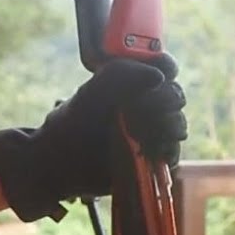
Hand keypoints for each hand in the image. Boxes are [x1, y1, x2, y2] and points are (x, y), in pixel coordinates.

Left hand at [0, 56, 187, 222]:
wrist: (57, 165)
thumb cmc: (69, 125)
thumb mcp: (91, 93)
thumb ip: (121, 75)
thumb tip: (159, 78)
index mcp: (129, 85)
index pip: (162, 69)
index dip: (167, 68)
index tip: (163, 75)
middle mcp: (142, 106)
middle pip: (175, 97)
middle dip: (166, 101)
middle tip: (142, 110)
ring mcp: (147, 133)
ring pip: (177, 125)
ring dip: (169, 127)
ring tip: (146, 134)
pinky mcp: (149, 159)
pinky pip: (172, 154)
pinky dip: (168, 152)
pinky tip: (153, 152)